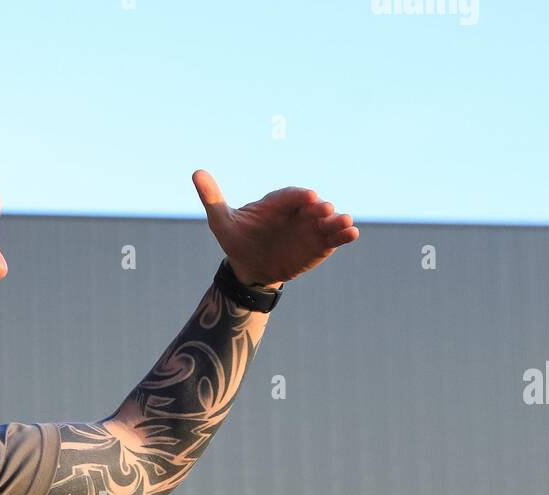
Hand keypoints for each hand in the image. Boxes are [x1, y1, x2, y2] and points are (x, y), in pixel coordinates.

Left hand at [192, 169, 358, 286]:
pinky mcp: (319, 245)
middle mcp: (297, 212)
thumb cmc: (237, 239)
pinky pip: (332, 238)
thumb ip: (213, 198)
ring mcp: (310, 228)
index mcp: (276, 203)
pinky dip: (343, 235)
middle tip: (324, 208)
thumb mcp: (221, 221)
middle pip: (312, 206)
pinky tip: (352, 234)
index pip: (290, 196)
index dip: (298, 196)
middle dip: (319, 207)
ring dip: (337, 221)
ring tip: (345, 223)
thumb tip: (196, 172)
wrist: (250, 268)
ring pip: (326, 221)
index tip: (307, 196)